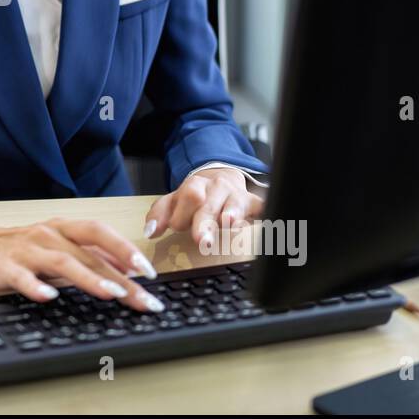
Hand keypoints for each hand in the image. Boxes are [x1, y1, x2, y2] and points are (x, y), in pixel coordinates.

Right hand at [0, 209, 165, 312]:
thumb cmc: (21, 249)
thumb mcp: (57, 248)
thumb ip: (88, 257)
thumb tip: (127, 270)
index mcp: (64, 229)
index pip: (101, 235)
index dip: (126, 251)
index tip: (151, 274)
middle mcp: (49, 236)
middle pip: (90, 253)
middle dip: (120, 276)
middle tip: (144, 298)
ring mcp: (28, 250)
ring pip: (63, 263)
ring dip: (89, 278)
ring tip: (111, 294)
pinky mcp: (6, 267)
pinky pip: (22, 277)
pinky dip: (36, 286)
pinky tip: (48, 297)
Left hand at [144, 167, 264, 246]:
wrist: (222, 177)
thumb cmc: (196, 196)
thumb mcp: (174, 201)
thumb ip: (159, 215)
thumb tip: (149, 232)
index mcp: (194, 186)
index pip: (187, 198)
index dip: (182, 214)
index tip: (177, 227)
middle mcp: (215, 187)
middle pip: (208, 204)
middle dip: (204, 223)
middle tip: (202, 241)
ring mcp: (236, 195)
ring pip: (234, 203)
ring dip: (232, 213)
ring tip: (228, 222)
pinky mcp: (253, 203)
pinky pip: (261, 206)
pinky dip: (265, 212)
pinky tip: (269, 220)